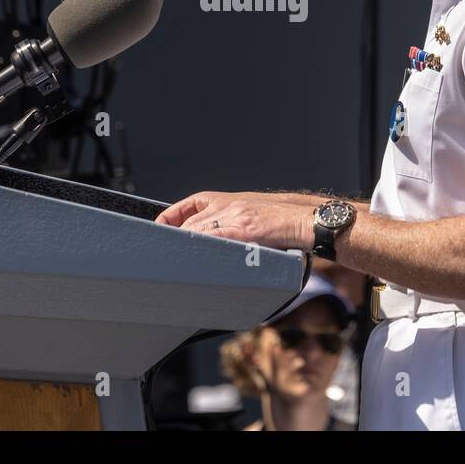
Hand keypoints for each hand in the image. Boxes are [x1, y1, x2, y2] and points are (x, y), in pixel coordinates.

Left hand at [156, 190, 314, 250]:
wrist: (304, 218)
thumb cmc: (281, 220)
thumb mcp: (251, 212)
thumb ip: (230, 221)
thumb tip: (211, 240)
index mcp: (230, 200)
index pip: (191, 205)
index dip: (171, 217)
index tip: (160, 229)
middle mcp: (229, 205)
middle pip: (191, 222)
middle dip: (176, 239)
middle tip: (163, 256)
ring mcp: (235, 217)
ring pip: (198, 231)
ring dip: (184, 247)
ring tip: (173, 263)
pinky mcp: (243, 230)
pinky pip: (213, 239)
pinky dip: (200, 248)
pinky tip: (192, 259)